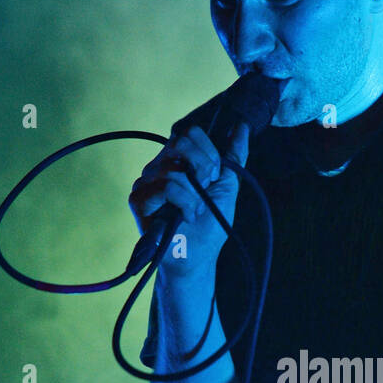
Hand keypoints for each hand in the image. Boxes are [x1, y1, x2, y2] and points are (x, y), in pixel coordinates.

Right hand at [128, 118, 250, 277]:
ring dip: (195, 195)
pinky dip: (184, 203)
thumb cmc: (210, 224)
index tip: (213, 178)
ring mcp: (145, 182)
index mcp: (176, 160)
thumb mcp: (228, 184)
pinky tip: (183, 217)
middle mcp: (158, 166)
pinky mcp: (138, 200)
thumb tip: (243, 125)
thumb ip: (235, 155)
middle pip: (181, 143)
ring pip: (175, 169)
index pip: (190, 134)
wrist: (199, 256)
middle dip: (203, 168)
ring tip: (194, 211)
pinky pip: (166, 187)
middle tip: (204, 192)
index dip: (208, 153)